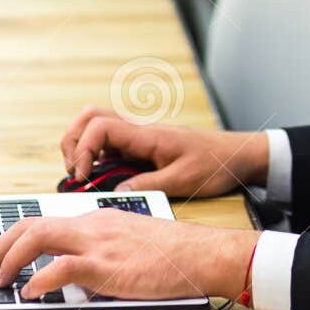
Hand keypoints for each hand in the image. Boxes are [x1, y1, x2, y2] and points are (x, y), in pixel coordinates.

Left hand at [0, 209, 257, 300]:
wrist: (201, 253)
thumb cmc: (174, 254)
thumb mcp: (128, 248)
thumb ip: (99, 258)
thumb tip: (76, 281)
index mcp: (95, 221)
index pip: (42, 221)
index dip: (12, 239)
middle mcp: (91, 226)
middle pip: (30, 225)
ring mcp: (98, 243)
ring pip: (38, 238)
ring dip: (9, 260)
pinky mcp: (107, 265)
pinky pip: (63, 267)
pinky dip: (40, 279)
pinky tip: (30, 292)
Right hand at [60, 106, 269, 198]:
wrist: (236, 154)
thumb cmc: (215, 164)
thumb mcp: (183, 180)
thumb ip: (149, 186)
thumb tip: (118, 193)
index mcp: (147, 135)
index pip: (100, 126)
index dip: (83, 149)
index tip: (83, 177)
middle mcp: (138, 131)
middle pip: (89, 117)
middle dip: (72, 141)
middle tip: (75, 172)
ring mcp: (138, 138)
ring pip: (95, 127)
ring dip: (81, 147)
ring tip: (83, 176)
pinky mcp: (140, 147)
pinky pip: (108, 144)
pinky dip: (95, 156)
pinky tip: (99, 178)